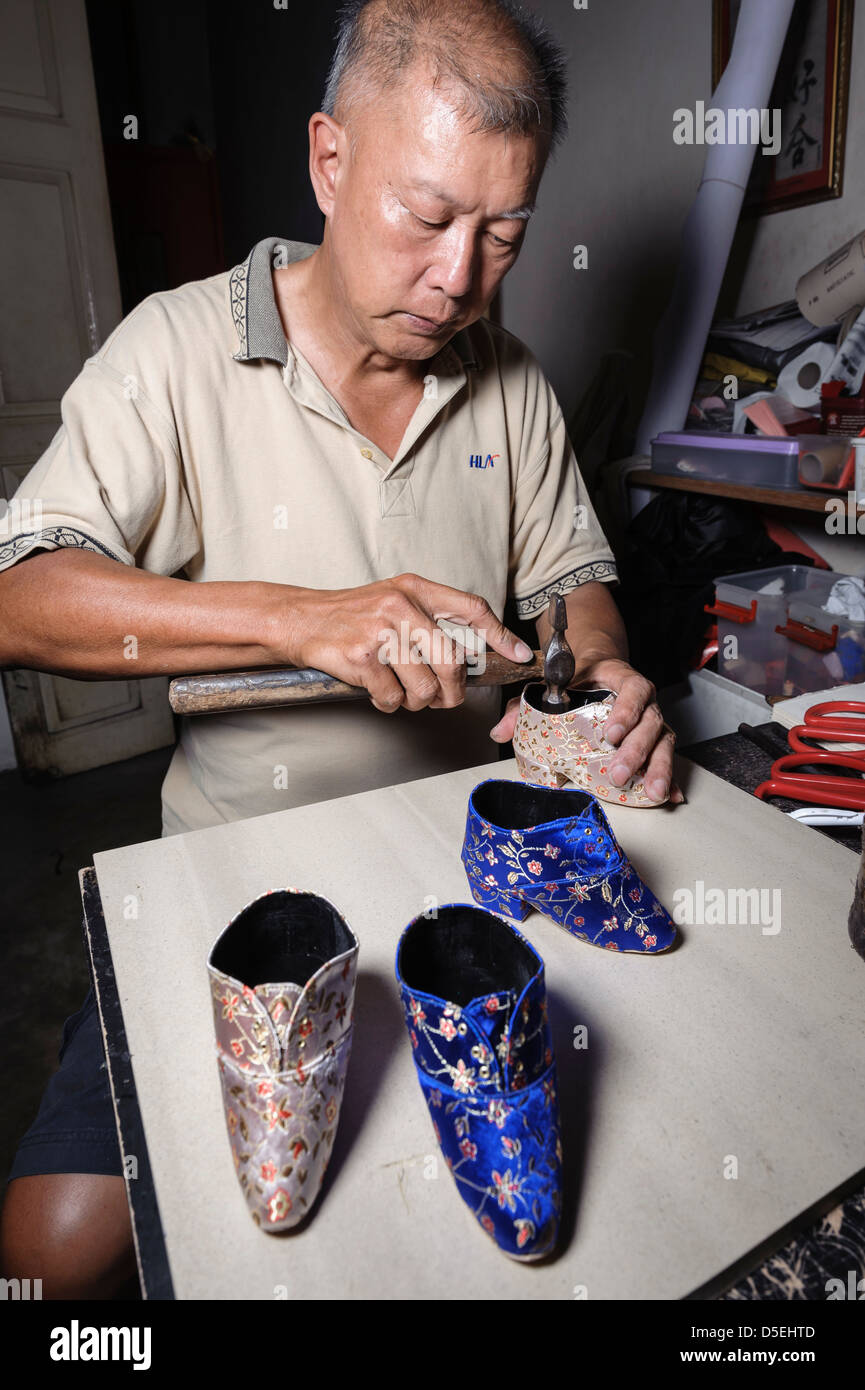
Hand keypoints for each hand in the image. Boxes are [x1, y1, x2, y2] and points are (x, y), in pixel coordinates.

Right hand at [281, 573, 533, 713]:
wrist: (302, 620)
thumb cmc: (352, 615)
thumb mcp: (394, 599)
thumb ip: (430, 618)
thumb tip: (472, 654)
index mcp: (415, 589)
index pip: (471, 608)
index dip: (499, 634)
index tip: (518, 653)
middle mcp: (400, 606)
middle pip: (451, 661)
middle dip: (452, 690)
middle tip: (445, 698)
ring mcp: (380, 633)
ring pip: (423, 687)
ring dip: (416, 701)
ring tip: (402, 692)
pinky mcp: (362, 658)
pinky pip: (392, 698)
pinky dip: (388, 704)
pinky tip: (378, 691)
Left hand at [490, 656, 682, 803]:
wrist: (596, 671)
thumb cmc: (577, 680)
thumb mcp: (552, 687)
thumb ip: (524, 707)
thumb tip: (499, 731)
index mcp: (621, 679)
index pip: (633, 689)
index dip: (627, 711)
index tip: (612, 734)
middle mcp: (644, 701)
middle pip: (651, 722)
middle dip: (637, 750)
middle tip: (618, 774)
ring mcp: (652, 721)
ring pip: (663, 741)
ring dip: (658, 768)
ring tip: (652, 792)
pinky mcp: (654, 740)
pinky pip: (666, 757)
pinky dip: (669, 777)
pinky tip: (670, 796)